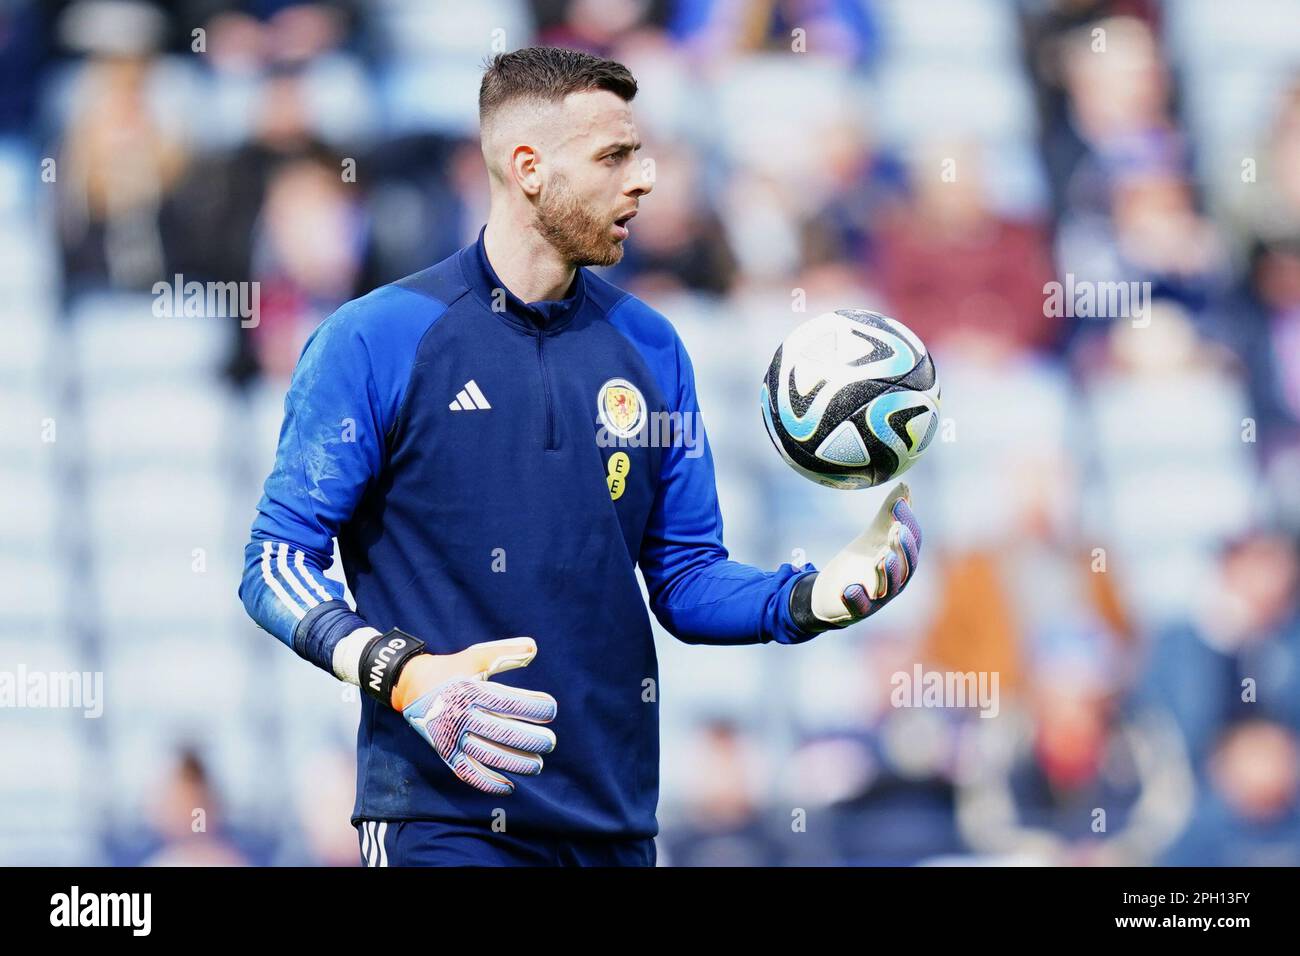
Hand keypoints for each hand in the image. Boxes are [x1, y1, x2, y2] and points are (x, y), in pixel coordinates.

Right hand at [393, 637, 556, 794]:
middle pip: (501, 733)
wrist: (413, 686)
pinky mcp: (446, 751)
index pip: (507, 703)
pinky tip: (509, 787)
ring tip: (538, 765)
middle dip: (530, 741)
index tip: (551, 709)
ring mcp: (452, 736)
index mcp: (470, 691)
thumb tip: (534, 647)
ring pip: (487, 756)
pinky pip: (467, 772)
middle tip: (550, 742)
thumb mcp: (476, 656)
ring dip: (515, 763)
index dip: (532, 707)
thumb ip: (505, 652)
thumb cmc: (452, 670)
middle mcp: (461, 715)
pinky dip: (487, 783)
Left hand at [791, 482, 921, 631]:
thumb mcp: (872, 537)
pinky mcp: (856, 610)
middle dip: (903, 548)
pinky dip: (855, 599)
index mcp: (901, 561)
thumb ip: (888, 515)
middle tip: (897, 529)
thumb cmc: (859, 563)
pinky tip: (849, 588)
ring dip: (886, 572)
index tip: (900, 504)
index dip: (908, 522)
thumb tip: (905, 487)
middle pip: (907, 567)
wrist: (831, 593)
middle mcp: (895, 582)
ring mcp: (876, 598)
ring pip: (887, 588)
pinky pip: (859, 607)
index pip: (912, 542)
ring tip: (881, 556)